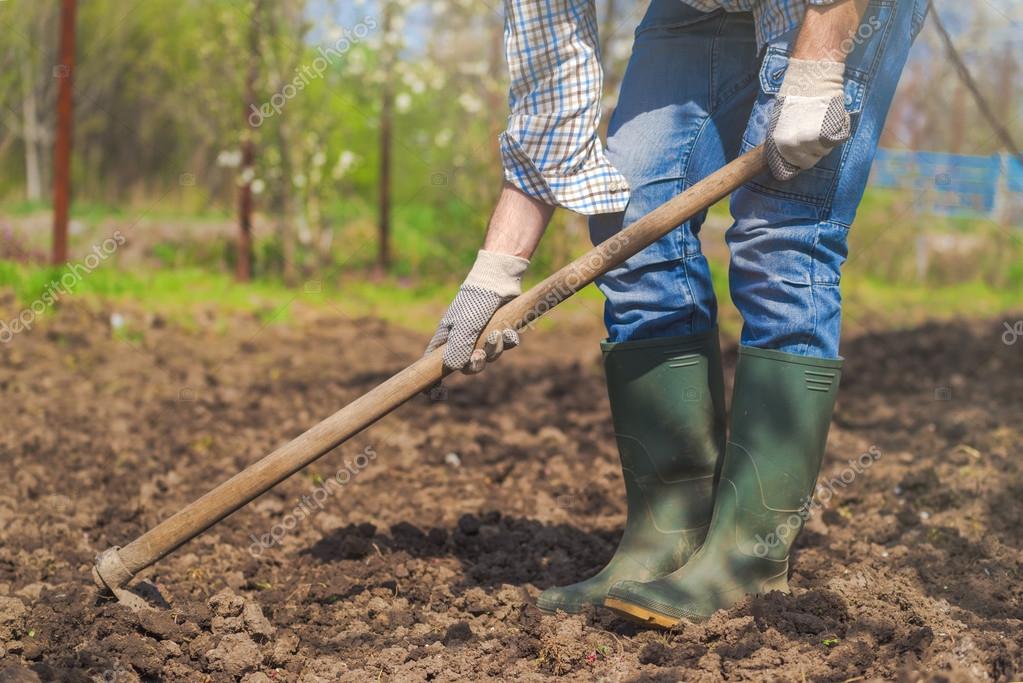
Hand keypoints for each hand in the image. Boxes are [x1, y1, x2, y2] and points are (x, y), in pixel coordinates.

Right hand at [425, 250, 527, 373]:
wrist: (498, 279)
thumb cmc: (475, 302)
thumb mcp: (465, 326)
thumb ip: (459, 348)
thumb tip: (454, 369)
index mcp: (446, 338)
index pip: (432, 364)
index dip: (432, 381)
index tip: (435, 395)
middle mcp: (462, 339)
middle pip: (467, 366)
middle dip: (476, 364)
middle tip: (480, 354)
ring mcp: (481, 335)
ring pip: (489, 357)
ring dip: (495, 349)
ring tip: (498, 334)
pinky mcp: (500, 329)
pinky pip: (505, 346)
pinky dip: (509, 341)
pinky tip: (511, 331)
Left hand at [766, 58, 850, 180]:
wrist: (810, 79)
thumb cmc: (795, 97)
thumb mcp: (780, 123)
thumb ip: (784, 141)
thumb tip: (788, 157)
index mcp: (778, 145)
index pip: (788, 169)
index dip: (796, 162)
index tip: (801, 154)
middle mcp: (792, 147)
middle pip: (808, 162)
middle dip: (813, 150)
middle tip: (814, 131)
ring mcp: (810, 142)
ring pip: (824, 152)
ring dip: (825, 141)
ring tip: (820, 120)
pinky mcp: (827, 135)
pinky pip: (837, 141)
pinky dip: (838, 131)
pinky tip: (831, 117)